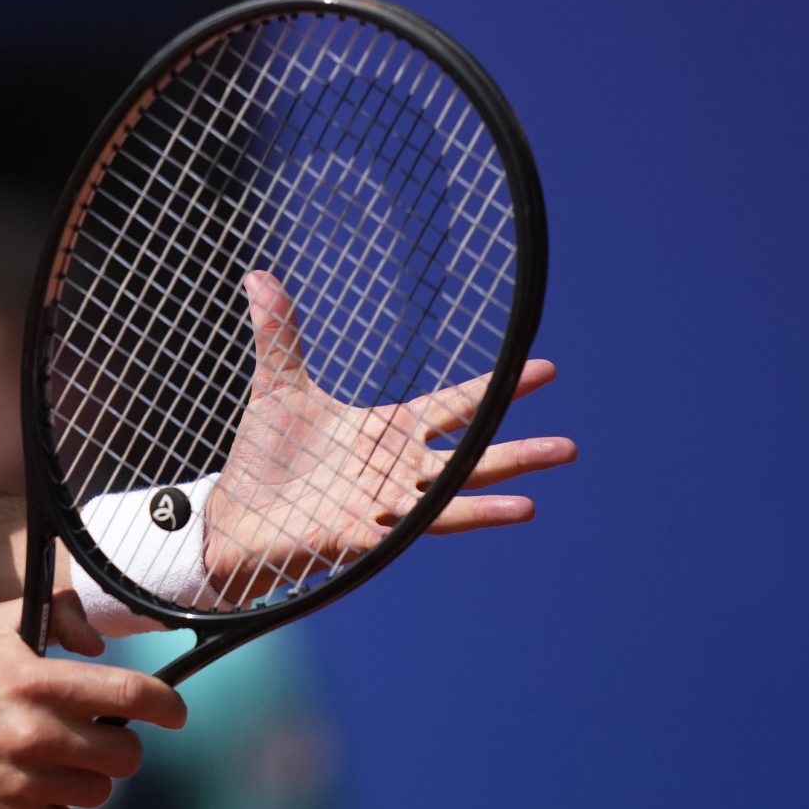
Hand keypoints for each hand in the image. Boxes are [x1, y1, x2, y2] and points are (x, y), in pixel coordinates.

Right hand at [0, 596, 183, 808]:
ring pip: (99, 791)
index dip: (166, 704)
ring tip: (47, 762)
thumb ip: (57, 615)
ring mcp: (26, 785)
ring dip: (83, 779)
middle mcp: (34, 734)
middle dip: (115, 745)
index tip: (173, 712)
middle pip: (125, 754)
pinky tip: (28, 791)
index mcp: (34, 682)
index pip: (130, 694)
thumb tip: (101, 644)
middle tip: (87, 737)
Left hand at [201, 271, 575, 602]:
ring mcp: (388, 501)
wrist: (237, 516)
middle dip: (519, 448)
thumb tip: (258, 276)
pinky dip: (470, 514)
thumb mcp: (279, 388)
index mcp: (387, 432)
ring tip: (549, 479)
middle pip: (470, 453)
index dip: (496, 388)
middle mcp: (398, 468)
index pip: (453, 405)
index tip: (544, 367)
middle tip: (572, 445)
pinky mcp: (368, 532)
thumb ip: (280, 335)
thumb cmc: (266, 459)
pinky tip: (513, 511)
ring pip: (457, 490)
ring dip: (503, 484)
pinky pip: (424, 523)